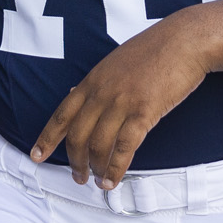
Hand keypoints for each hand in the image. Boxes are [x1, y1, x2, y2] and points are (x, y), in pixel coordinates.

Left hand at [29, 13, 210, 189]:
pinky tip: (114, 180)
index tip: (37, 155)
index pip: (62, 114)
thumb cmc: (156, 48)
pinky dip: (116, 169)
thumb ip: (97, 81)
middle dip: (75, 162)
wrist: (185, 40)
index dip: (47, 138)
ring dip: (96, 169)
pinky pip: (124, 148)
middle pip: (77, 136)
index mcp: (93, 80)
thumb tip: (75, 93)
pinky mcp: (144, 113)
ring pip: (98, 145)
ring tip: (99, 182)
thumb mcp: (116, 61)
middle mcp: (102, 93)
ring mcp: (122, 103)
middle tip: (79, 177)